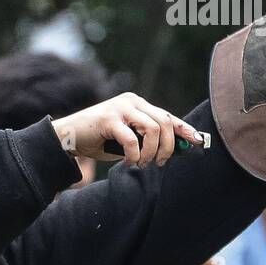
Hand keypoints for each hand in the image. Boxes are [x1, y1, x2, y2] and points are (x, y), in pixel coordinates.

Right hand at [50, 93, 204, 167]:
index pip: (167, 116)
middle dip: (167, 147)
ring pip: (152, 129)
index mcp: (138, 104)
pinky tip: (129, 161)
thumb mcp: (128, 139)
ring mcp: (120, 107)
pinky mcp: (108, 118)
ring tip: (141, 163)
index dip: (184, 129)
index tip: (198, 141)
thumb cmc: (99, 140)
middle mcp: (132, 101)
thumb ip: (146, 140)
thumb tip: (172, 152)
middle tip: (159, 163)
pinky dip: (134, 154)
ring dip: (151, 152)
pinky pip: (131, 139)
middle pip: (164, 122)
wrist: (67, 137)